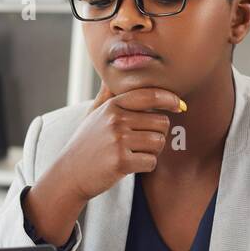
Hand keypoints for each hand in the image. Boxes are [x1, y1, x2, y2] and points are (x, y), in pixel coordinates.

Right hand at [57, 87, 183, 199]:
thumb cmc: (85, 144)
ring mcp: (118, 140)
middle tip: (140, 142)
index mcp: (112, 106)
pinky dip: (144, 166)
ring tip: (133, 153)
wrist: (69, 174)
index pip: (150, 95)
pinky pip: (151, 162)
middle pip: (161, 122)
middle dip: (156, 134)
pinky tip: (129, 165)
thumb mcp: (92, 115)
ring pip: (158, 142)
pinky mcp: (121, 161)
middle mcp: (116, 120)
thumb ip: (106, 95)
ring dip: (151, 151)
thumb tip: (110, 76)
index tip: (179, 105)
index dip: (169, 99)